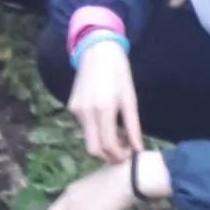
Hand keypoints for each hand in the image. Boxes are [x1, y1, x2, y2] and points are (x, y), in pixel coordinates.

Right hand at [69, 40, 143, 163]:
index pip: (107, 145)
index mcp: (104, 110)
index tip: (128, 157)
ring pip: (88, 138)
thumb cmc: (119, 74)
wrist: (97, 52)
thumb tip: (138, 149)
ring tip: (117, 134)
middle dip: (107, 156)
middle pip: (92, 149)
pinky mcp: (72, 107)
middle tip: (122, 152)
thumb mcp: (130, 100)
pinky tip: (105, 121)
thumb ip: (133, 127)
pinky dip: (95, 130)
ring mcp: (76, 110)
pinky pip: (84, 126)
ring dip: (102, 143)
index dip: (118, 156)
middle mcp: (86, 112)